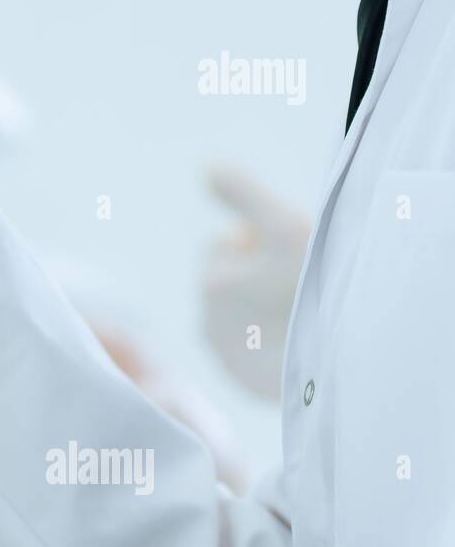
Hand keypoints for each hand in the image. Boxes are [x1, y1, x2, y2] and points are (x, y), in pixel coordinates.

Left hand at [202, 166, 310, 399]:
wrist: (342, 362)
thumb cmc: (316, 288)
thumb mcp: (286, 227)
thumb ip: (242, 192)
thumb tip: (204, 165)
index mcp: (211, 282)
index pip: (226, 245)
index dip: (261, 245)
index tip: (287, 260)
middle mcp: (207, 321)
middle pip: (230, 280)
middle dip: (256, 278)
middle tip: (296, 286)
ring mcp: (224, 355)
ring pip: (238, 314)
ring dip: (260, 310)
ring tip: (297, 316)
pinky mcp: (241, 380)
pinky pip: (247, 349)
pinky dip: (265, 344)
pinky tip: (293, 344)